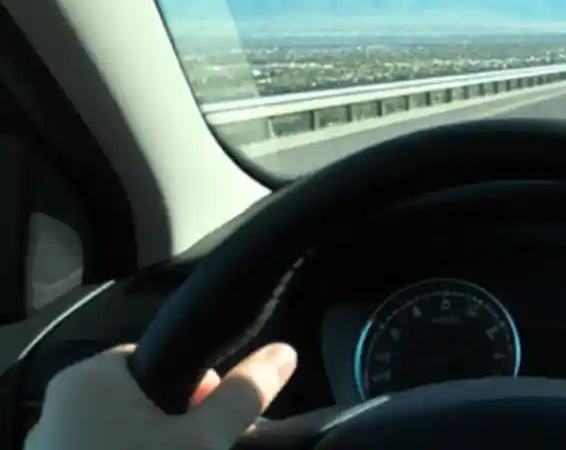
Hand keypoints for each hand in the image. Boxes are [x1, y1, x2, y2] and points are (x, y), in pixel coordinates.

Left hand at [25, 343, 297, 449]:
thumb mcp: (205, 441)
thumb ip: (244, 394)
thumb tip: (284, 352)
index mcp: (87, 379)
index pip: (154, 358)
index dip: (194, 386)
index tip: (209, 422)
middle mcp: (55, 409)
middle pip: (137, 400)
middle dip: (173, 425)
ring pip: (117, 436)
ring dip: (150, 449)